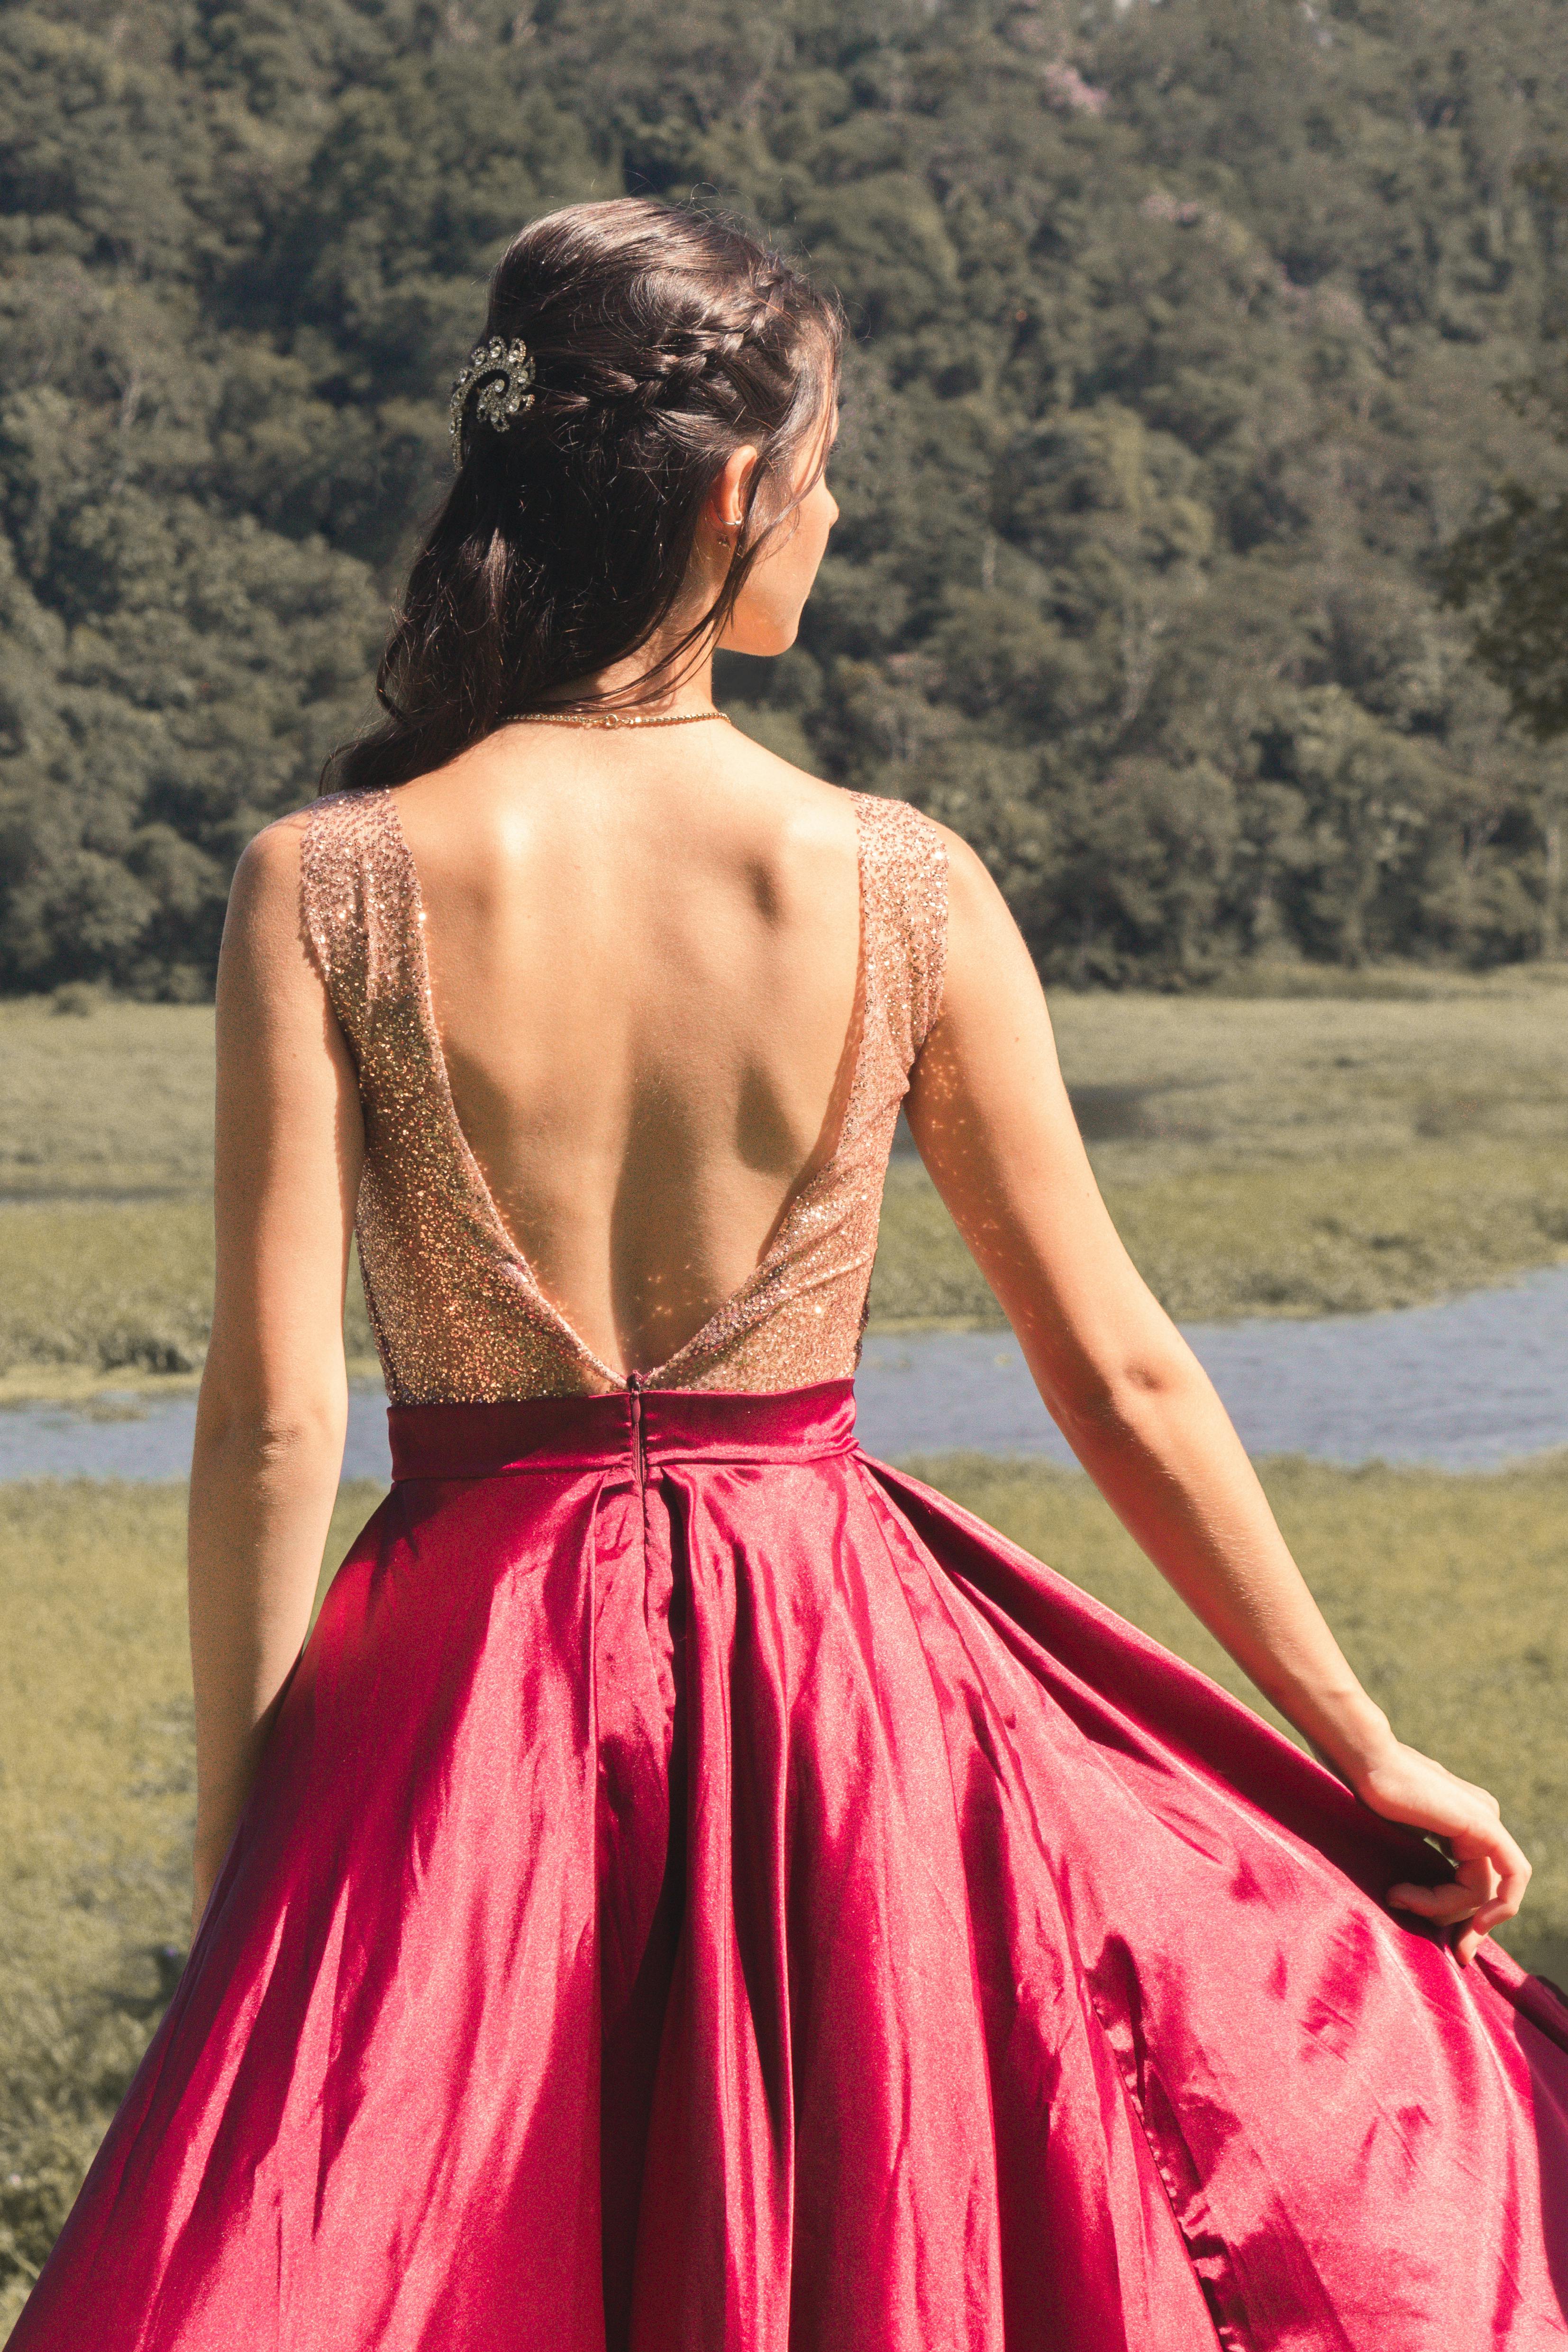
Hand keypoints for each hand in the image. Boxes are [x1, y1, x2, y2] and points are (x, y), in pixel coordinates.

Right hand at [1353, 1741, 1530, 1965]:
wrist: (1357, 1761)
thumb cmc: (1359, 1793)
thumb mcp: (1396, 1842)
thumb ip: (1417, 1868)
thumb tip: (1415, 1908)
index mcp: (1463, 1821)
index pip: (1480, 1884)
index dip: (1471, 1922)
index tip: (1453, 1950)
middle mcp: (1481, 1820)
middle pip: (1485, 1891)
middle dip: (1468, 1927)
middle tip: (1450, 1952)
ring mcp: (1485, 1820)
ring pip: (1484, 1890)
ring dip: (1442, 1909)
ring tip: (1398, 1895)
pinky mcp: (1484, 1825)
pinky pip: (1509, 1877)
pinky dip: (1489, 1906)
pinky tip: (1457, 1916)